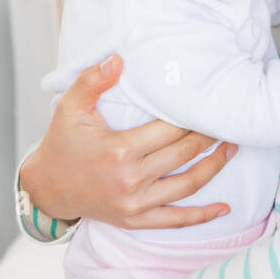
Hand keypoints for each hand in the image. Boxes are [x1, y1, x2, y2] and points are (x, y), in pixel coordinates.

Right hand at [19, 54, 237, 229]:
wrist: (47, 188)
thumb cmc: (62, 143)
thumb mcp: (70, 108)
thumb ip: (92, 80)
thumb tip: (118, 58)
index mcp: (119, 150)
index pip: (169, 129)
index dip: (193, 115)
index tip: (210, 103)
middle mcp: (131, 179)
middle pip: (183, 153)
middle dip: (209, 136)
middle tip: (228, 120)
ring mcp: (135, 203)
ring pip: (187, 185)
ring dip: (214, 167)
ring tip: (232, 148)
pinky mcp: (135, 220)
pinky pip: (175, 220)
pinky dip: (202, 216)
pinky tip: (225, 209)